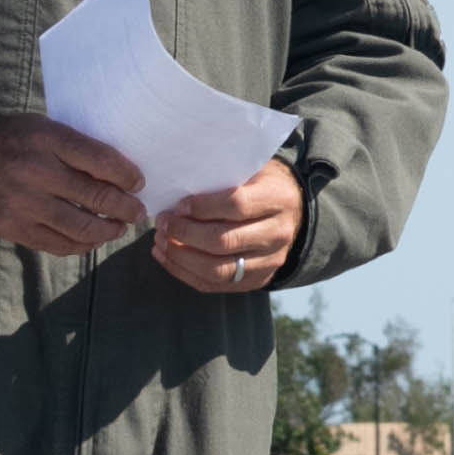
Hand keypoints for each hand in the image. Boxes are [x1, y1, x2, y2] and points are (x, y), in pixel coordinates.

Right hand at [0, 112, 145, 253]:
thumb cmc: (12, 141)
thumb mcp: (42, 128)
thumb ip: (76, 147)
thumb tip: (122, 173)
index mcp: (47, 140)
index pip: (102, 161)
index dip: (128, 176)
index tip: (138, 182)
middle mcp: (37, 173)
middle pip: (98, 197)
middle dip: (127, 208)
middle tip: (137, 210)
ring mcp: (25, 205)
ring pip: (84, 228)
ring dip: (111, 231)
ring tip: (120, 227)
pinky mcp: (16, 229)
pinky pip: (61, 245)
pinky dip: (84, 245)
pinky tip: (95, 239)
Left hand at [151, 159, 305, 296]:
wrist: (293, 213)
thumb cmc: (260, 185)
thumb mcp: (251, 169)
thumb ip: (223, 175)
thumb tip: (178, 183)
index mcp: (277, 200)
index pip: (236, 206)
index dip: (202, 208)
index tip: (179, 205)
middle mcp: (277, 234)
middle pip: (223, 242)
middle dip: (184, 234)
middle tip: (162, 223)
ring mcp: (269, 262)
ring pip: (217, 270)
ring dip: (181, 257)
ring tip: (160, 242)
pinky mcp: (256, 280)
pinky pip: (214, 285)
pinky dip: (184, 272)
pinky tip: (167, 257)